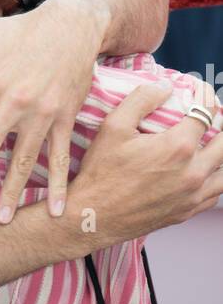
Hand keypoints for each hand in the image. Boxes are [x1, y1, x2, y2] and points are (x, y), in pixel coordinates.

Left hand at [0, 0, 105, 219]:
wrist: (73, 24)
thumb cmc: (23, 28)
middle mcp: (13, 103)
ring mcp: (41, 114)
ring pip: (23, 160)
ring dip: (11, 192)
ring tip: (0, 218)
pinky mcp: (65, 119)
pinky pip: (60, 157)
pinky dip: (60, 184)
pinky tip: (57, 210)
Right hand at [68, 81, 222, 242]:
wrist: (93, 218)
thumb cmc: (101, 174)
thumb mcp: (113, 127)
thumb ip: (141, 99)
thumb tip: (164, 86)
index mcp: (178, 147)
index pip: (207, 113)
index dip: (205, 97)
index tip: (199, 92)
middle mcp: (193, 172)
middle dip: (220, 124)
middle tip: (209, 117)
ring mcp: (193, 195)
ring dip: (220, 153)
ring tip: (211, 144)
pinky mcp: (188, 211)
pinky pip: (216, 193)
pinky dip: (216, 178)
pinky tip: (205, 171)